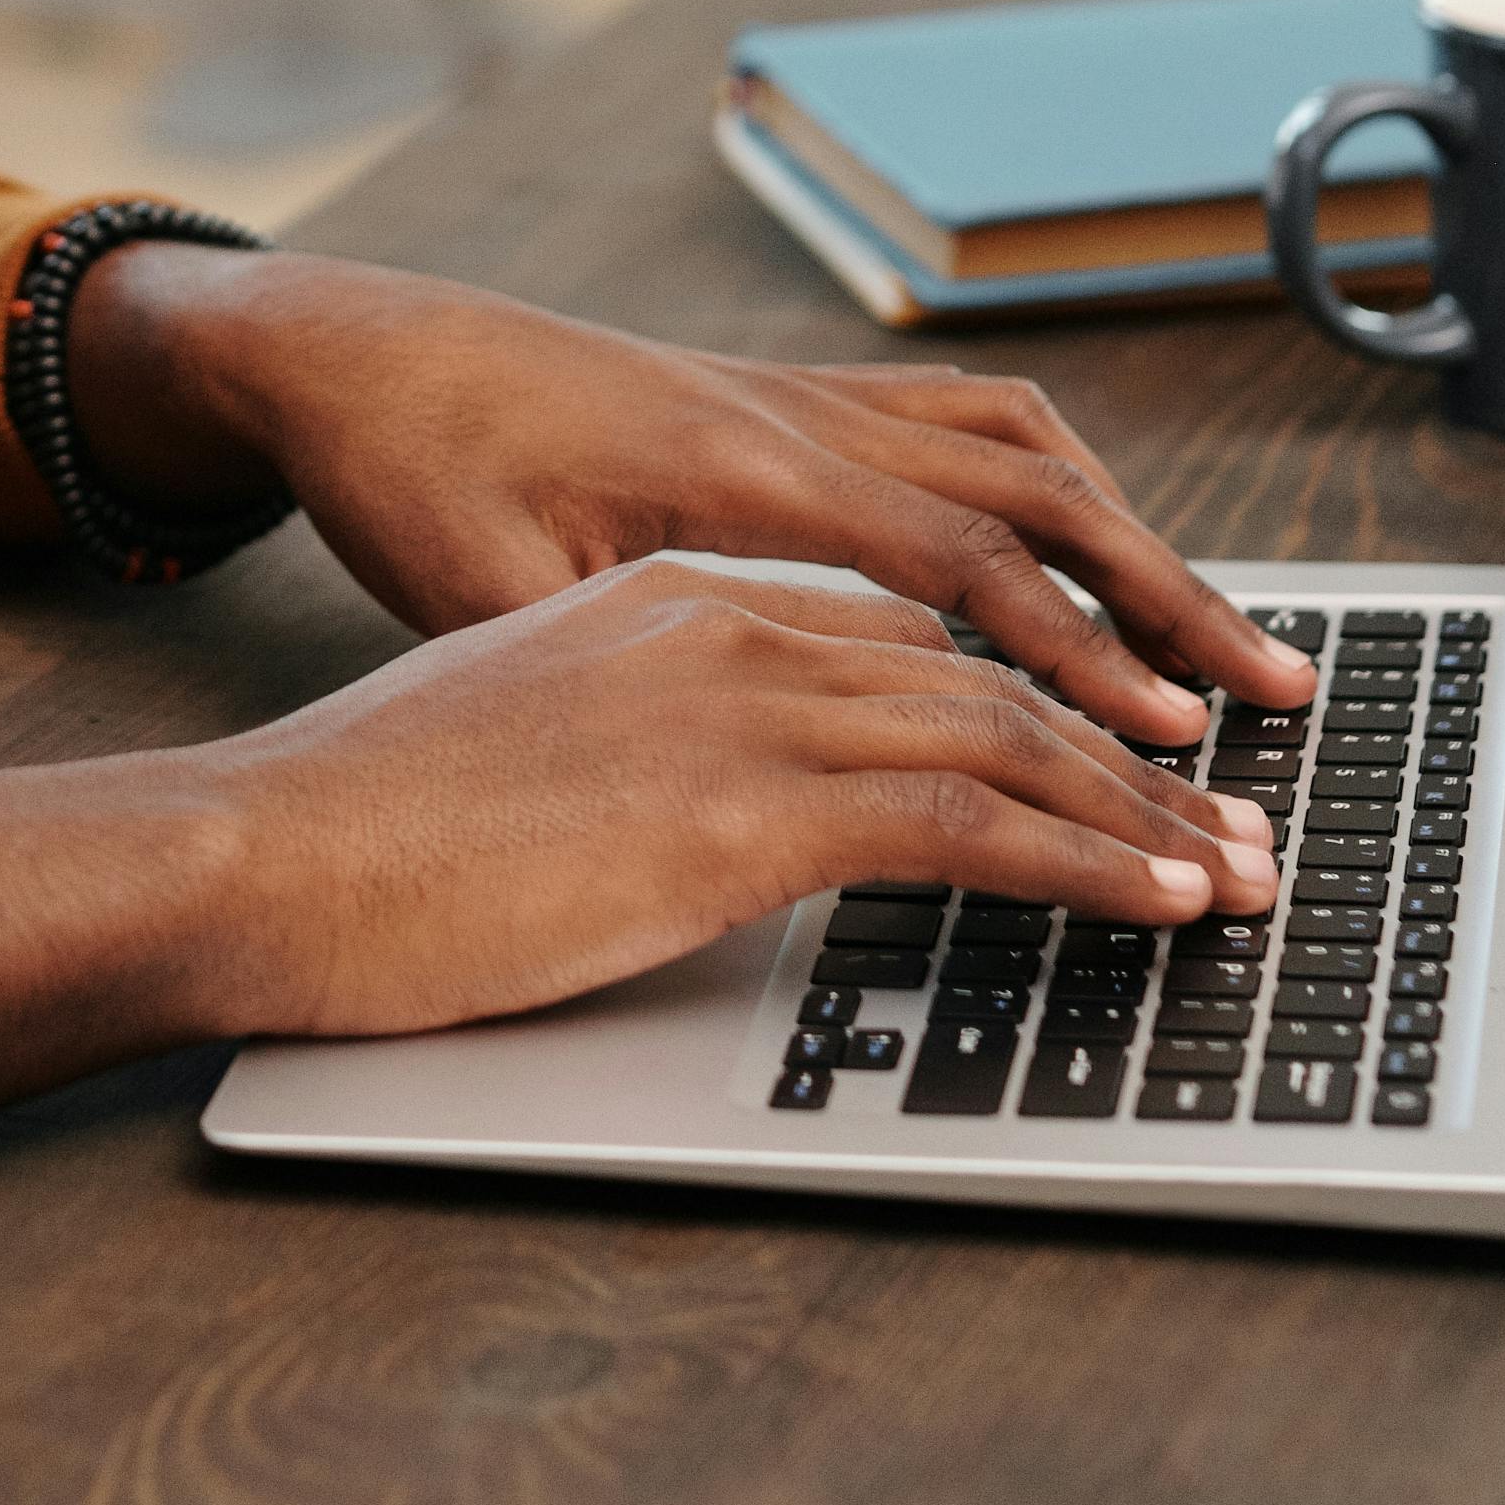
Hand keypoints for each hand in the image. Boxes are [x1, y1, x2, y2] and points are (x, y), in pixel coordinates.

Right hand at [0, 555, 1278, 1141]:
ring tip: (1241, 873)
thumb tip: (688, 824)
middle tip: (1235, 820)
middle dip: (1129, 754)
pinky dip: (1094, 861)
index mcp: (673, 601)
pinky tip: (1164, 902)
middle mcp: (730, 622)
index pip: (901, 634)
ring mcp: (743, 702)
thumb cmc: (356, 834)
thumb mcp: (519, 753)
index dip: (1030, 698)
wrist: (263, 852)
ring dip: (1149, 813)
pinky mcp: (745, 804)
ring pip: (1009, 737)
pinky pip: (973, 822)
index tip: (1114, 761)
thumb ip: (632, 759)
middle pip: (984, 672)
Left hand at [67, 247, 1314, 745]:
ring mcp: (800, 395)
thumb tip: (706, 740)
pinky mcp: (786, 398)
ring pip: (1018, 448)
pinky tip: (1092, 541)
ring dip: (1132, 536)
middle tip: (1277, 695)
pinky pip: (961, 420)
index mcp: (739, 465)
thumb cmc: (408, 472)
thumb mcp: (478, 588)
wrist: (360, 349)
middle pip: (1038, 496)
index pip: (960, 567)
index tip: (1165, 736)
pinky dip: (1056, 480)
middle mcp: (796, 413)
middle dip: (1167, 600)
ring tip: (1218, 635)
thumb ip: (607, 653)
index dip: (1073, 657)